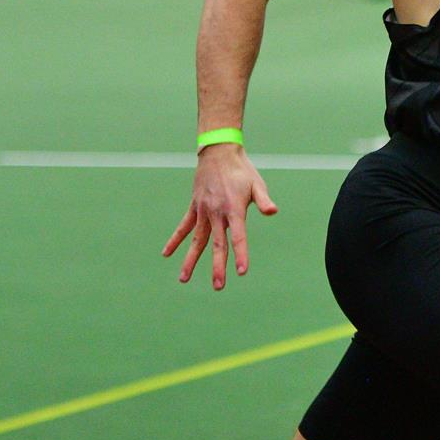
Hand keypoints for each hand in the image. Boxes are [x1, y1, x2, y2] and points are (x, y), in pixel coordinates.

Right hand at [165, 143, 277, 288]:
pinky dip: (175, 240)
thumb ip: (264, 200)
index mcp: (234, 209)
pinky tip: (166, 254)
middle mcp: (216, 212)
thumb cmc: (242, 170)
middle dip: (217, 266)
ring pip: (196, 240)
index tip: (241, 271)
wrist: (218, 152)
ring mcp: (203, 211)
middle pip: (217, 244)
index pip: (238, 236)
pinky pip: (183, 226)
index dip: (240, 254)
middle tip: (218, 286)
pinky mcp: (194, 207)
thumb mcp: (257, 184)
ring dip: (190, 260)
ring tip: (184, 279)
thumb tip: (273, 212)